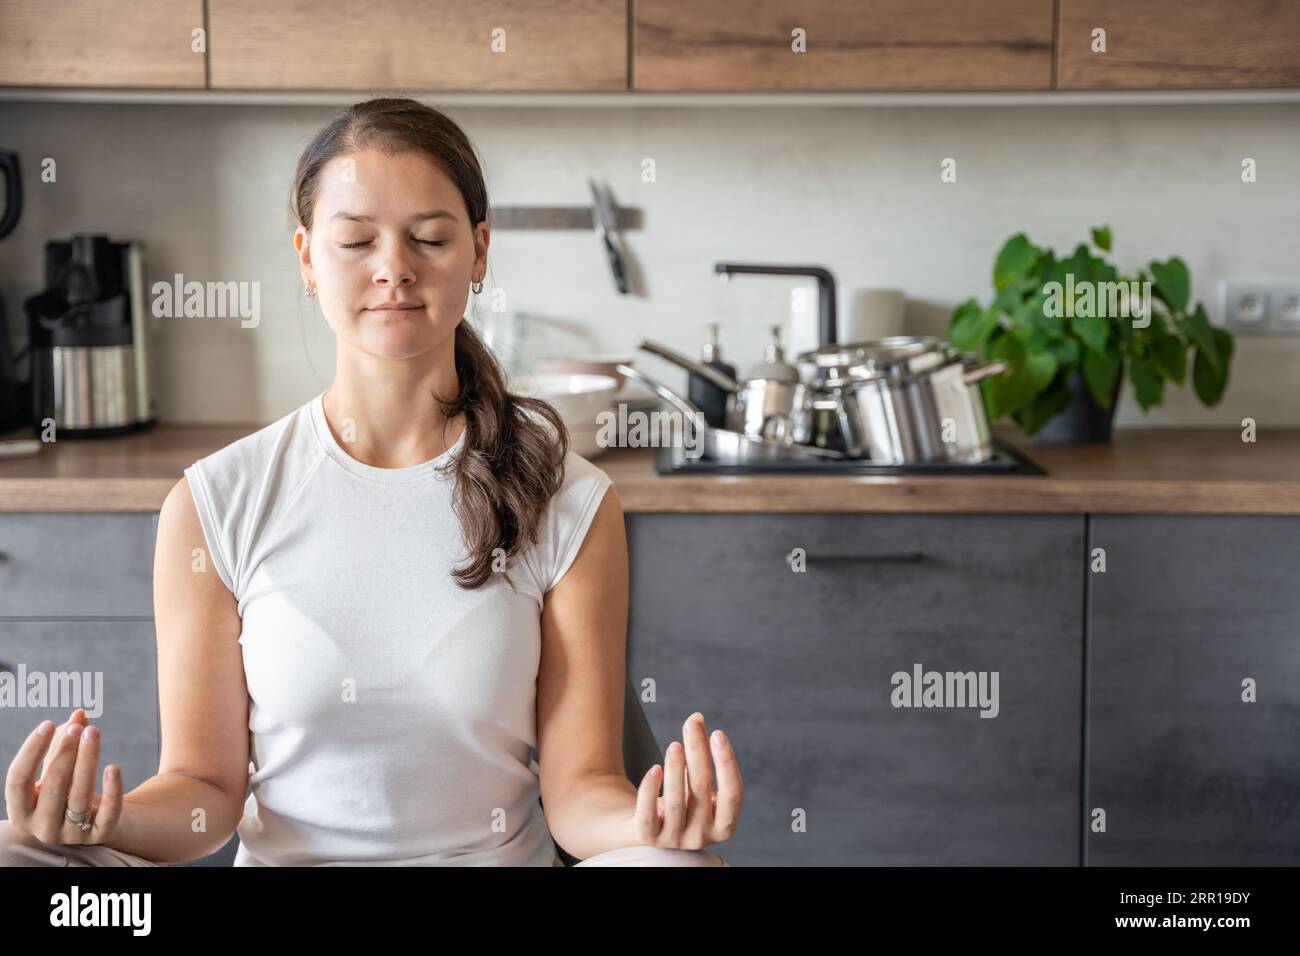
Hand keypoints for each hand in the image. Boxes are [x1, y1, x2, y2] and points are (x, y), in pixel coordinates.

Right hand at [3, 707, 123, 845]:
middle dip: (64, 752)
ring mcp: (71, 834)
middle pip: (52, 786)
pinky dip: (112, 790)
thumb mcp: (60, 768)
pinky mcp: (99, 835)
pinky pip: (108, 813)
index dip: (30, 752)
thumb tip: (80, 714)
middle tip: (78, 727)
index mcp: (21, 812)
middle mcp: (42, 828)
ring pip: (79, 795)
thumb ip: (64, 742)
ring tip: (93, 731)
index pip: (17, 782)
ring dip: (88, 760)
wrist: (98, 819)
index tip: (46, 724)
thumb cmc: (69, 788)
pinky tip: (113, 767)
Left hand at [634, 711, 741, 849]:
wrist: (649, 829)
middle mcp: (701, 837)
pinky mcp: (649, 837)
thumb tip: (697, 719)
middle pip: (701, 790)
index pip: (732, 794)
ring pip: (675, 801)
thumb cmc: (683, 800)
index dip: (727, 763)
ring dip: (676, 767)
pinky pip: (648, 813)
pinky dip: (650, 788)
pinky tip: (655, 768)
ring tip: (675, 744)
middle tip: (692, 724)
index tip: (717, 733)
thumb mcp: (697, 784)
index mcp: (723, 826)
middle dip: (698, 752)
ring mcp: (674, 840)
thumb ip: (702, 755)